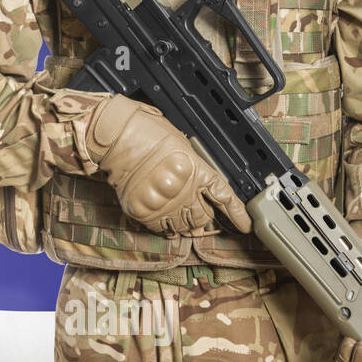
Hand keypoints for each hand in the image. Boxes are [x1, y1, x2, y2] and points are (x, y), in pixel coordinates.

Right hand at [84, 94, 251, 235]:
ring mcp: (161, 203)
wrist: (116, 136)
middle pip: (203, 217)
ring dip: (185, 223)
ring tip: (177, 210)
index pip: (224, 198)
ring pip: (184, 226)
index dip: (237, 214)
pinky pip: (162, 229)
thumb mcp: (183, 145)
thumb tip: (204, 190)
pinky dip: (166, 226)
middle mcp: (181, 190)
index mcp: (195, 170)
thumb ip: (196, 169)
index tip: (245, 225)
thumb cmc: (148, 133)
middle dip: (203, 215)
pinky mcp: (142, 211)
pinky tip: (164, 216)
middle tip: (195, 208)